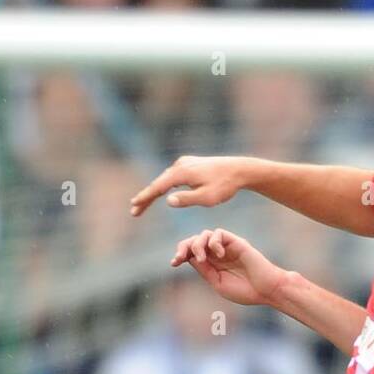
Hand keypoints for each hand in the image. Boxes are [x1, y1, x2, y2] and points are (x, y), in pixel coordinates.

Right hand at [130, 155, 251, 216]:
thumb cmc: (224, 186)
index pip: (158, 187)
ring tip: (142, 204)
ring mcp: (184, 162)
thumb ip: (187, 199)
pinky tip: (160, 193)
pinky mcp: (189, 164)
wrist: (238, 170)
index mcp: (182, 173)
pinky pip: (171, 177)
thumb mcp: (207, 198)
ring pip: (164, 179)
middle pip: (158, 183)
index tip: (134, 207)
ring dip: (154, 192)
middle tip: (134, 211)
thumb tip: (168, 200)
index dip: (145, 198)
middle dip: (146, 197)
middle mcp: (180, 165)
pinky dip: (163, 186)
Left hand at [169, 227, 286, 307]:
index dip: (180, 254)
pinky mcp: (236, 242)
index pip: (191, 252)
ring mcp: (226, 247)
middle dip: (184, 247)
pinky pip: (219, 233)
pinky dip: (214, 241)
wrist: (266, 290)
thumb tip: (188, 258)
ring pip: (205, 234)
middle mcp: (217, 253)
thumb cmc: (245, 291)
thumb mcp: (218, 282)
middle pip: (194, 241)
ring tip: (202, 259)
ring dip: (198, 244)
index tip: (174, 263)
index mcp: (212, 264)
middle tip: (180, 258)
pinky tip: (218, 254)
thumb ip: (204, 270)